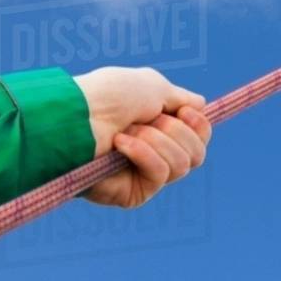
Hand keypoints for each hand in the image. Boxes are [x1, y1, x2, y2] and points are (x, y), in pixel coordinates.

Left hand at [73, 67, 212, 208]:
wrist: (79, 114)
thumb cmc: (110, 96)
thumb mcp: (155, 87)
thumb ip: (181, 98)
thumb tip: (201, 105)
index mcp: (159, 126)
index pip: (199, 137)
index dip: (199, 125)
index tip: (185, 111)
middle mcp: (155, 151)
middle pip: (197, 153)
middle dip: (176, 131)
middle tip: (148, 120)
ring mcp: (144, 174)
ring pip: (183, 164)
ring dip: (157, 141)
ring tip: (128, 131)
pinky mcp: (134, 193)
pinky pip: (160, 175)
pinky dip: (144, 154)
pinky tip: (120, 144)